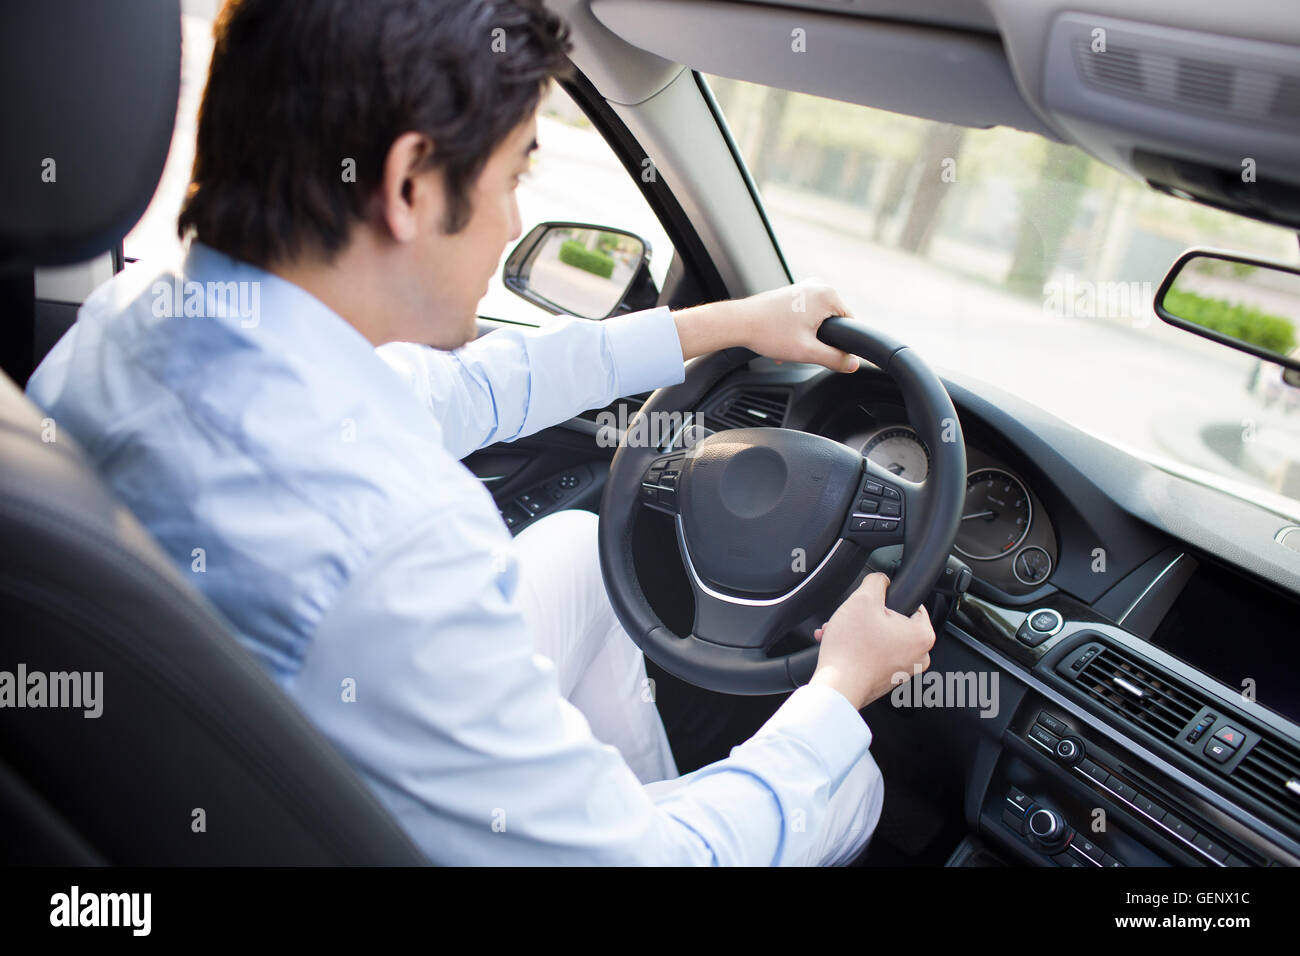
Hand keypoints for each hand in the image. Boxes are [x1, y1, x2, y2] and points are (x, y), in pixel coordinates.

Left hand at [671, 278, 859, 371]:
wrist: (740, 322)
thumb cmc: (770, 332)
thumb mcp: (808, 352)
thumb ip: (835, 359)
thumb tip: (853, 364)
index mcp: (828, 295)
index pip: (851, 324)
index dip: (840, 343)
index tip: (823, 352)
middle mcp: (819, 286)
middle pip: (833, 322)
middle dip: (819, 340)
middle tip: (800, 349)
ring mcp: (805, 287)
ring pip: (817, 320)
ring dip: (806, 337)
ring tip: (788, 345)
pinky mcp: (794, 293)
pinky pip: (806, 315)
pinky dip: (798, 330)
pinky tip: (783, 340)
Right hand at [809, 572, 934, 710]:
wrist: (837, 687)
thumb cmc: (851, 650)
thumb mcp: (862, 599)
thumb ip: (877, 581)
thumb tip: (881, 580)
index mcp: (922, 636)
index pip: (913, 603)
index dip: (888, 599)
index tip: (871, 605)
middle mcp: (919, 656)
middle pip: (894, 622)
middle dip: (867, 617)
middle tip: (851, 618)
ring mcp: (903, 671)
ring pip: (881, 638)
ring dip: (859, 632)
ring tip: (840, 631)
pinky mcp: (887, 680)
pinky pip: (875, 655)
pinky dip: (858, 648)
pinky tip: (841, 646)